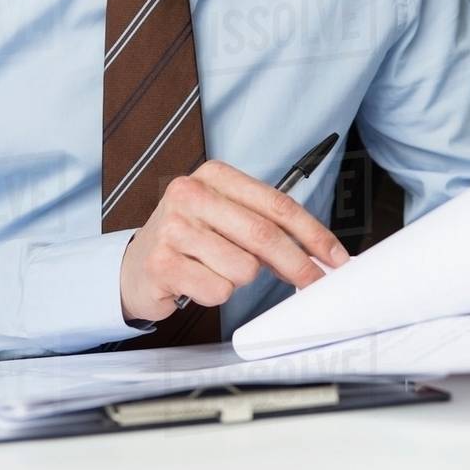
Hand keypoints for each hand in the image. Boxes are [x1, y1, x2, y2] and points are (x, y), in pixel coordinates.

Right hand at [119, 161, 348, 322]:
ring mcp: (174, 228)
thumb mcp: (226, 217)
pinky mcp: (162, 263)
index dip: (312, 233)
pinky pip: (218, 290)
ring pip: (243, 268)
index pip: (278, 204)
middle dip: (298, 264)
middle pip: (265, 235)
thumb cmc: (190, 239)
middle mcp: (191, 194)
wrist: (134, 266)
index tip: (335, 256)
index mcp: (215, 175)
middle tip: (315, 282)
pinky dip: (216, 293)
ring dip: (241, 278)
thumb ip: (267, 226)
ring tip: (216, 269)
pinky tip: (197, 281)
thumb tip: (318, 252)